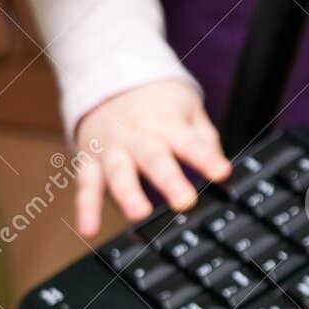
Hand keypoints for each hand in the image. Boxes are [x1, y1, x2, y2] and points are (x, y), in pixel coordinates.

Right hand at [74, 78, 231, 237]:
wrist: (107, 79)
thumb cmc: (155, 102)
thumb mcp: (188, 109)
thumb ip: (204, 139)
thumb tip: (220, 165)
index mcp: (167, 124)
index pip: (190, 143)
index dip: (207, 158)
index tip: (222, 173)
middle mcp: (138, 137)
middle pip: (154, 159)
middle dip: (170, 181)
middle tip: (184, 202)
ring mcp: (112, 149)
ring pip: (119, 172)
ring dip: (128, 195)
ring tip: (139, 215)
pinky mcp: (90, 161)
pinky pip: (86, 185)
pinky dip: (86, 208)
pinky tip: (89, 229)